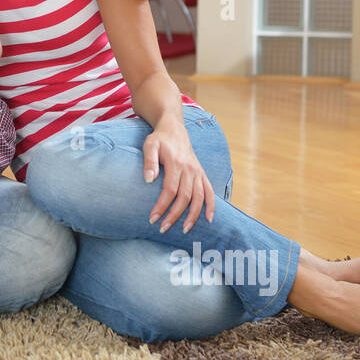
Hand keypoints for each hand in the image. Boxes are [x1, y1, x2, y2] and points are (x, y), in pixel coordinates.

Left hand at [142, 119, 215, 233]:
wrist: (174, 129)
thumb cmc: (159, 140)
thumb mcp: (149, 145)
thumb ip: (149, 162)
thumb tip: (148, 180)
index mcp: (177, 164)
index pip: (170, 190)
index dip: (162, 206)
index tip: (152, 219)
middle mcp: (190, 169)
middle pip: (185, 197)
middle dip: (174, 215)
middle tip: (162, 228)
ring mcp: (198, 172)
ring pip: (199, 198)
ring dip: (193, 216)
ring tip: (184, 230)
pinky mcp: (202, 174)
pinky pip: (210, 192)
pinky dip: (211, 206)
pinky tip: (208, 219)